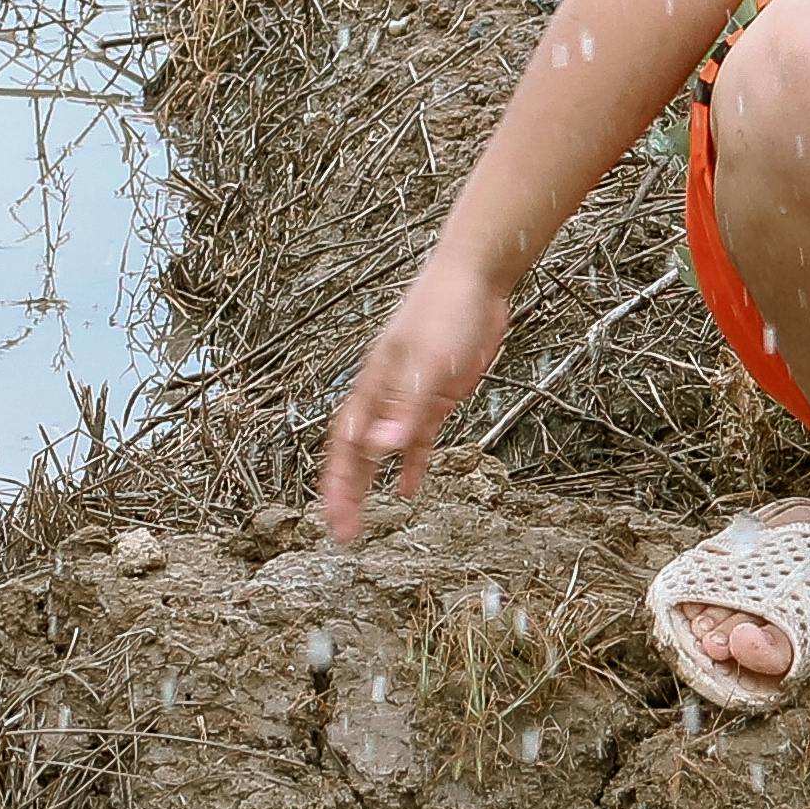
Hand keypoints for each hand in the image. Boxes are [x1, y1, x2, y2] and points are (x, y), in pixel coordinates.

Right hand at [318, 248, 513, 543]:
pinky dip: (411, 464)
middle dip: (345, 490)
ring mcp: (409, 394)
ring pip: (381, 447)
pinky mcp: (434, 394)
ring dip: (370, 481)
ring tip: (363, 517)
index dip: (337, 481)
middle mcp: (385, 393)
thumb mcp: (430, 362)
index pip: (347, 442)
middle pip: (355, 449)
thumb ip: (406, 406)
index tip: (334, 518)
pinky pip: (416, 437)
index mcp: (375, 384)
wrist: (475, 276)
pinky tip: (411, 489)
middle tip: (342, 532)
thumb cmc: (447, 310)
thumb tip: (381, 449)